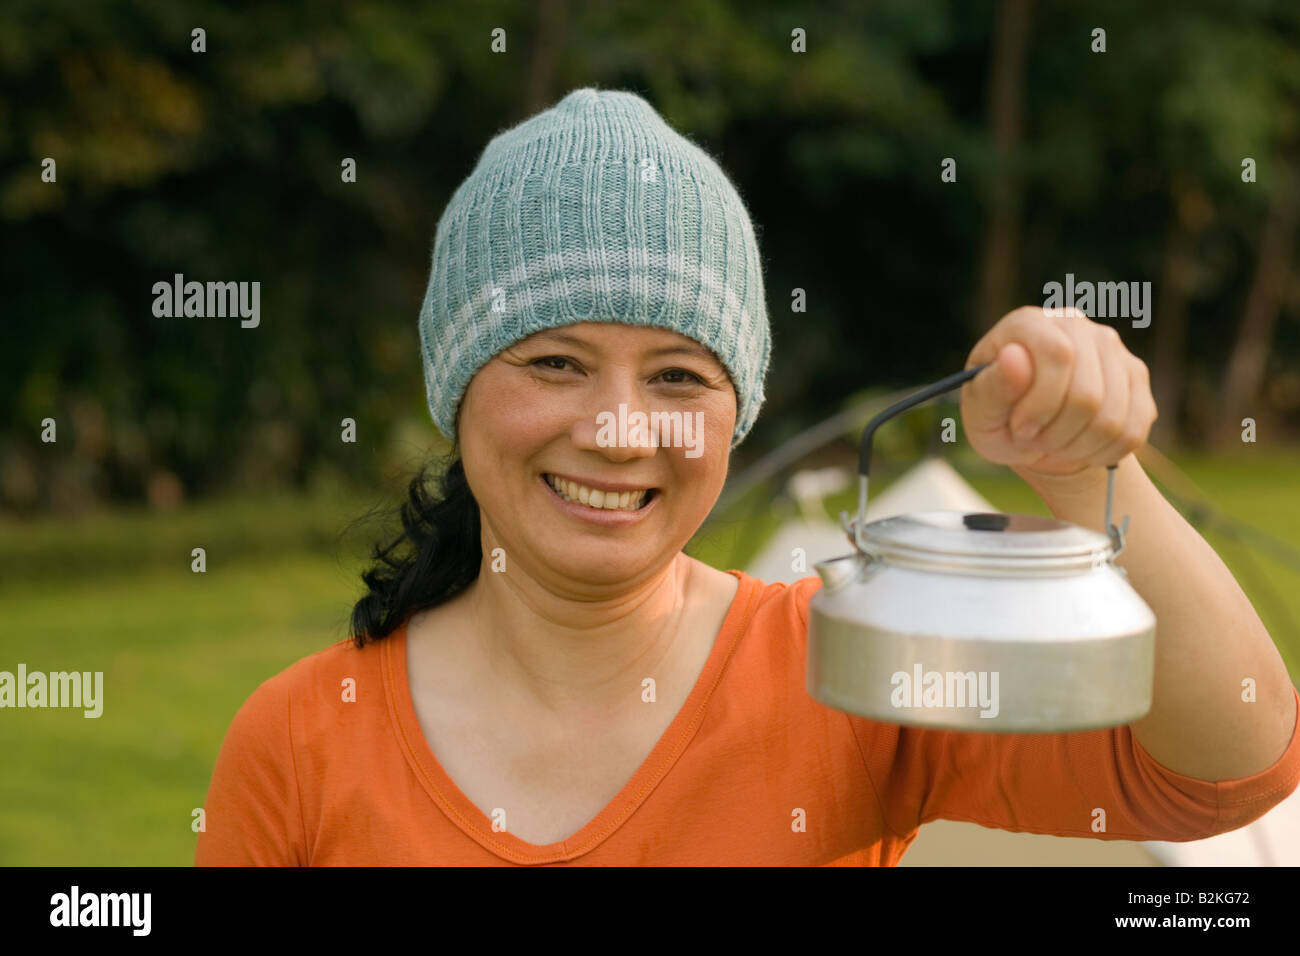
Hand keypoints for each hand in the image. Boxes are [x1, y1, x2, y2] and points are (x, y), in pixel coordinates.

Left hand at [959, 306, 1157, 478]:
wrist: (1032, 435)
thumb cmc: (998, 418)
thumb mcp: (981, 411)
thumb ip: (992, 387)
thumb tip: (1014, 356)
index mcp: (1029, 323)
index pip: (1058, 354)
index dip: (1040, 403)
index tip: (1019, 428)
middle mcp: (1076, 325)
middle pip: (1088, 393)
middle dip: (1056, 432)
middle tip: (1033, 439)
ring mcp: (1112, 349)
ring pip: (1112, 417)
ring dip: (1077, 446)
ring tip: (1052, 442)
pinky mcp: (1136, 378)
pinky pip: (1132, 431)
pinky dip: (1102, 453)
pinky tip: (1078, 448)